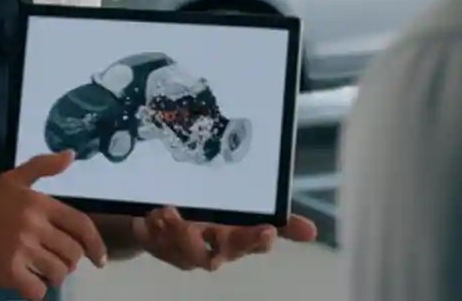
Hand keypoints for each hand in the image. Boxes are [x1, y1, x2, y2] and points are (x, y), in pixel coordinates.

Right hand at [0, 151, 108, 300]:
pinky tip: (28, 283)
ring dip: (53, 276)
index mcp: (38, 203)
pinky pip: (39, 290)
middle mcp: (33, 225)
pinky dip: (37, 291)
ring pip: (58, 272)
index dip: (96, 245)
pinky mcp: (9, 272)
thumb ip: (42, 167)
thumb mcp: (11, 180)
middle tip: (55, 261)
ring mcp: (22, 250)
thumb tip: (71, 155)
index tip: (99, 260)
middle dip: (69, 262)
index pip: (81, 225)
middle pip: (72, 253)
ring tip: (41, 271)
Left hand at [133, 206, 318, 271]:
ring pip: (183, 250)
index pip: (253, 243)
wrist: (154, 218)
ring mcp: (181, 249)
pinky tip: (149, 215)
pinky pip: (153, 241)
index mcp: (233, 238)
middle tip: (213, 226)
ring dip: (178, 233)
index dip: (259, 240)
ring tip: (169, 212)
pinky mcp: (154, 242)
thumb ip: (274, 219)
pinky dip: (151, 230)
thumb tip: (312, 232)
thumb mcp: (237, 211)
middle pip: (221, 251)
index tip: (268, 230)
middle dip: (215, 240)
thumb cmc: (204, 215)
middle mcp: (210, 248)